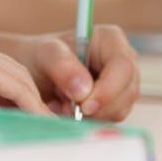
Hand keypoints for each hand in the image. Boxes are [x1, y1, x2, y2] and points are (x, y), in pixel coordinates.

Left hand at [5, 25, 139, 121]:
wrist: (34, 73)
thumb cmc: (40, 57)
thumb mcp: (44, 54)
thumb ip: (62, 66)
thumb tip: (84, 90)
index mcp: (110, 39)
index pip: (123, 66)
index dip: (109, 89)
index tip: (84, 106)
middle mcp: (122, 60)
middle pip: (127, 91)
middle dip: (99, 107)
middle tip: (68, 109)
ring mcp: (121, 83)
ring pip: (120, 109)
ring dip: (91, 116)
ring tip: (63, 105)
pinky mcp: (115, 103)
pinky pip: (110, 120)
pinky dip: (89, 121)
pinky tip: (69, 111)